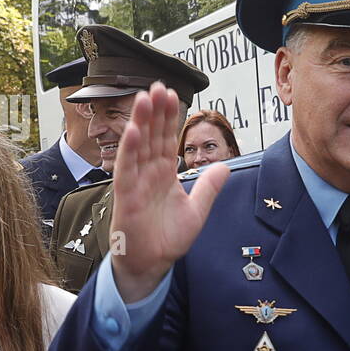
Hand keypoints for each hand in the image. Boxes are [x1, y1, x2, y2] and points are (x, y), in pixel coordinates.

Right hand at [109, 82, 228, 301]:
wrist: (152, 264)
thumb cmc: (167, 238)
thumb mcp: (197, 211)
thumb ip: (209, 188)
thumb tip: (224, 166)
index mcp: (164, 174)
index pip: (167, 139)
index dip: (170, 118)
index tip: (173, 95)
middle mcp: (148, 173)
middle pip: (152, 136)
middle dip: (155, 111)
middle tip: (158, 86)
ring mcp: (135, 182)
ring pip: (137, 145)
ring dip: (140, 121)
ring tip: (145, 97)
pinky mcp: (125, 195)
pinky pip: (126, 168)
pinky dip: (128, 149)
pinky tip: (132, 130)